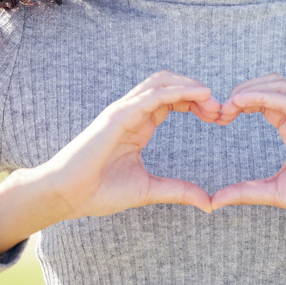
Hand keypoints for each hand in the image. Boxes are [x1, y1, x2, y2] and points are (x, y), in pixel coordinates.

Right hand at [32, 70, 220, 220]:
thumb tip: (208, 202)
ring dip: (190, 86)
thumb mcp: (149, 190)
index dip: (197, 102)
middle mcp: (133, 112)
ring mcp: (124, 111)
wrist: (66, 196)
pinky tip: (198, 96)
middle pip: (170, 83)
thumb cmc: (98, 191)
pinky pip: (152, 95)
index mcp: (139, 124)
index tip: (217, 117)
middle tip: (220, 109)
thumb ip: (178, 191)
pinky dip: (178, 90)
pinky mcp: (118, 115)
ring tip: (212, 101)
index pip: (173, 99)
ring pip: (162, 81)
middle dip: (197, 90)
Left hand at [209, 72, 285, 232]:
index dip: (240, 103)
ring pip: (279, 85)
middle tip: (220, 110)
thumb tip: (215, 200)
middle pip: (270, 84)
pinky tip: (242, 102)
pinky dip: (262, 96)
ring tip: (229, 104)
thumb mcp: (275, 192)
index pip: (264, 101)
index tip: (219, 118)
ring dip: (250, 89)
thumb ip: (246, 191)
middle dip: (242, 90)